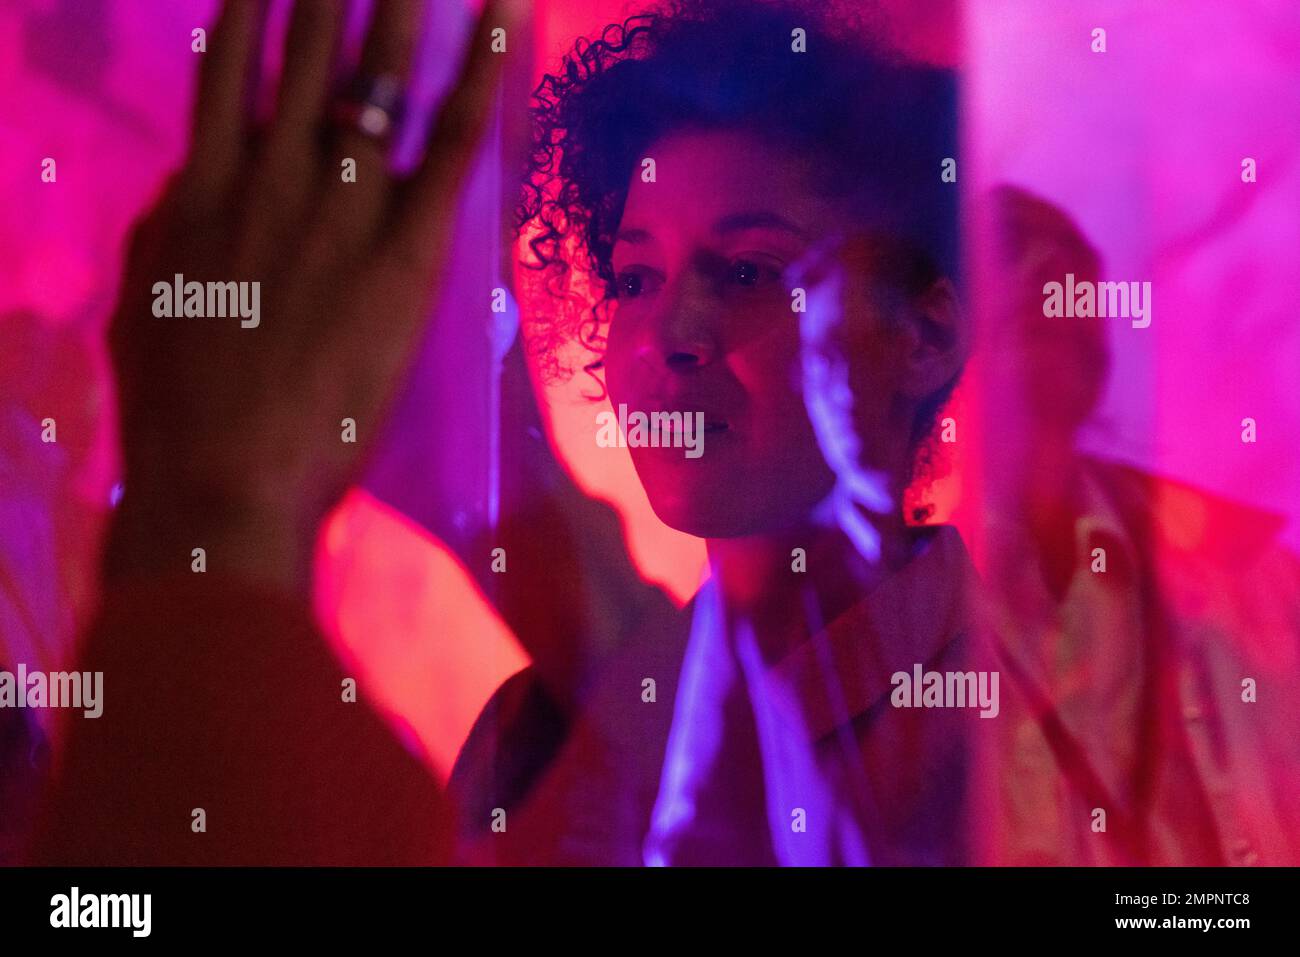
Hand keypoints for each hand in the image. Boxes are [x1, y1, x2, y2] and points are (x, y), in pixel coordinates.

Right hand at [105, 0, 520, 593]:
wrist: (220, 478)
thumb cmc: (173, 408)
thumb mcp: (147, 301)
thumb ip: (171, 227)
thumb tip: (192, 178)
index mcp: (205, 185)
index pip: (230, 65)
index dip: (254, 6)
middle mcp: (273, 176)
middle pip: (308, 52)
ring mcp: (340, 211)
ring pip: (378, 81)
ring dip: (402, 6)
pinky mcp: (403, 255)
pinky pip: (450, 147)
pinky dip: (482, 78)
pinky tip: (505, 17)